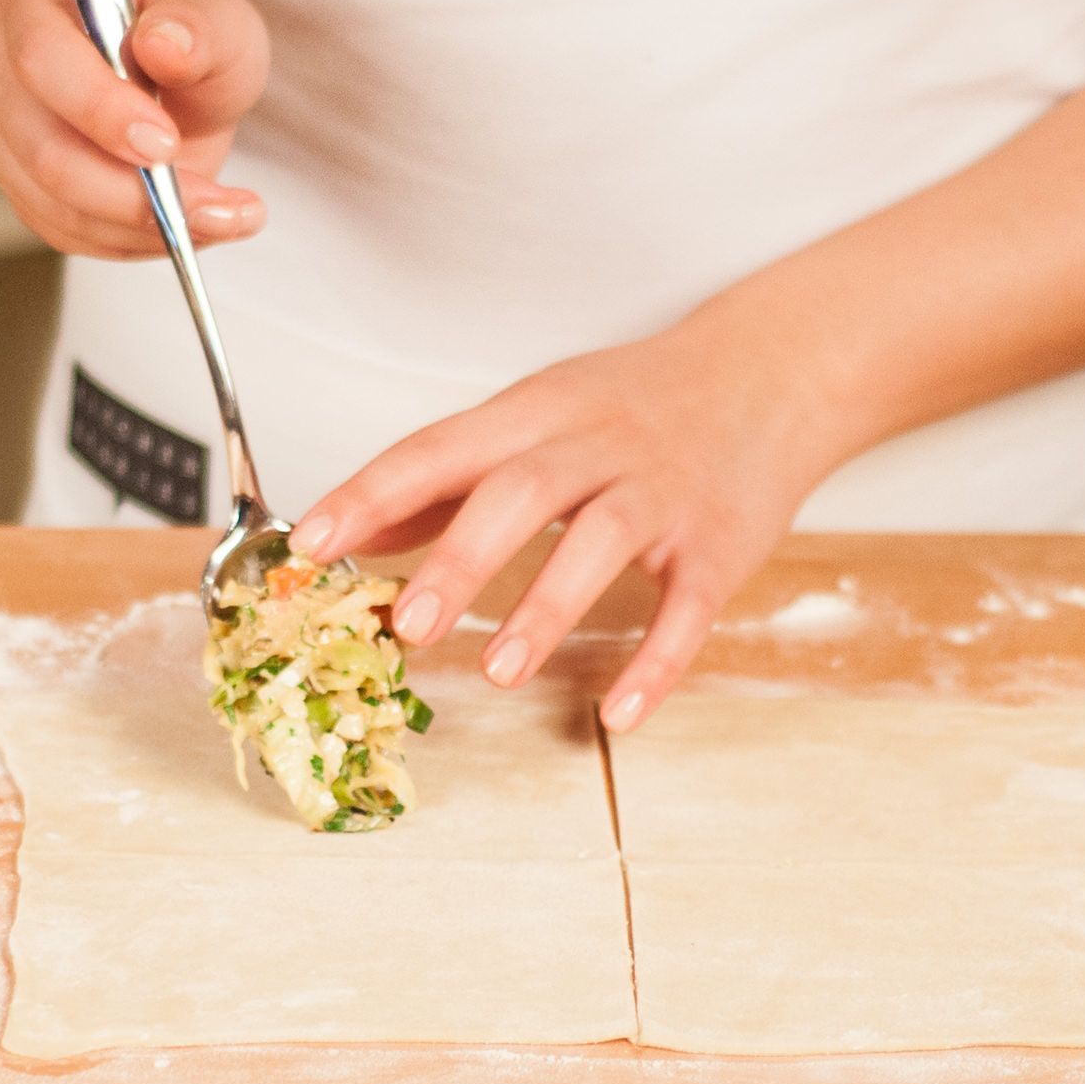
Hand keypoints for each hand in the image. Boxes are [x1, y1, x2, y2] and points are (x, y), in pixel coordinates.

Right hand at [0, 0, 270, 257]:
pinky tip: (191, 225)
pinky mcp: (24, 183)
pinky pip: (69, 232)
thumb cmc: (180, 27)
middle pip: (45, 152)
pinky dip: (135, 242)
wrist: (158, 55)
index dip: (99, 110)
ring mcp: (3, 130)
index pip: (42, 58)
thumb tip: (167, 47)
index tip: (167, 143)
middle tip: (220, 208)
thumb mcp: (213, 11)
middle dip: (134, 195)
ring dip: (146, 229)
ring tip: (227, 218)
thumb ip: (199, 26)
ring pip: (56, 206)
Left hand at [289, 319, 849, 730]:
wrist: (772, 371)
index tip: (312, 540)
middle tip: (410, 625)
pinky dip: (657, 663)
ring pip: (602, 542)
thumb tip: (355, 528)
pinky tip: (620, 712)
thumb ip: (448, 476)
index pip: (442, 448)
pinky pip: (690, 606)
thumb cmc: (639, 403)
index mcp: (538, 412)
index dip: (373, 492)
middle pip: (522, 492)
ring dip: (548, 607)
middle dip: (461, 558)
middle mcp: (598, 445)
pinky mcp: (719, 544)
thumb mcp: (537, 416)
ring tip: (501, 670)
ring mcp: (662, 494)